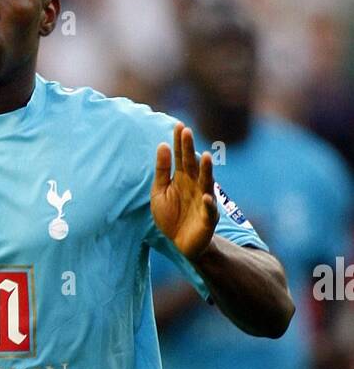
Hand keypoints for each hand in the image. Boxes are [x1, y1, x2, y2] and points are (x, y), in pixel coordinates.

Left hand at [151, 123, 218, 261]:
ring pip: (206, 182)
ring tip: (205, 156)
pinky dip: (209, 203)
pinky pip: (209, 210)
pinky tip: (206, 196)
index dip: (180, 142)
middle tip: (187, 131)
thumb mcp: (159, 193)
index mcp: (182, 178)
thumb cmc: (171, 216)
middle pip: (192, 164)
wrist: (180, 243)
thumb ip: (162, 171)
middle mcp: (195, 185)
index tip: (178, 125)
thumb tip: (162, 145)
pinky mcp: (208, 218)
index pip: (181, 156)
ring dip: (206, 170)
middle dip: (190, 149)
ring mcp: (203, 200)